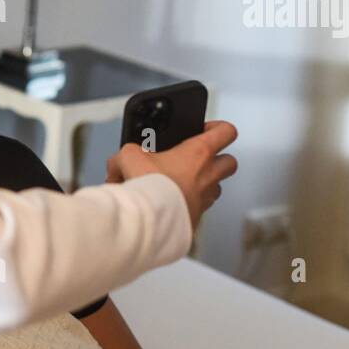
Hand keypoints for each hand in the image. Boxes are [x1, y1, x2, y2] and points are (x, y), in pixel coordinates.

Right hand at [106, 121, 238, 231]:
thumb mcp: (129, 156)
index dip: (218, 128)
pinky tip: (173, 204)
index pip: (226, 131)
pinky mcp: (197, 218)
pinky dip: (190, 204)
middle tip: (201, 159)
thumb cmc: (148, 186)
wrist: (150, 220)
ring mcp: (205, 198)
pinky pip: (200, 208)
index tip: (205, 130)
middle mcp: (208, 175)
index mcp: (198, 153)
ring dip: (206, 184)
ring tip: (185, 183)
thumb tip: (117, 165)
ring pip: (217, 187)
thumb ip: (127, 154)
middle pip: (231, 162)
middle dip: (219, 159)